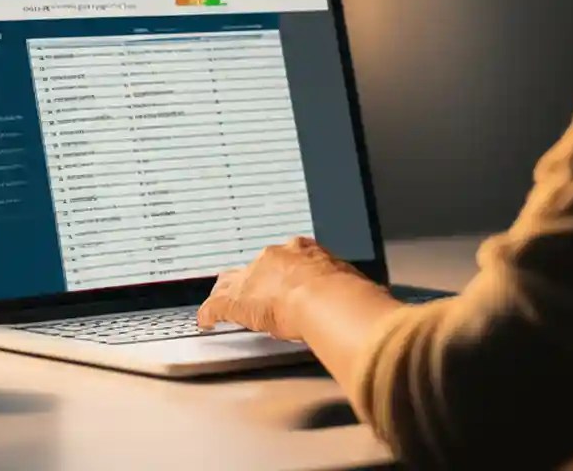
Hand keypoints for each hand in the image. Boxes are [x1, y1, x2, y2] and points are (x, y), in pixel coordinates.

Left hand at [197, 236, 371, 340]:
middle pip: (254, 267)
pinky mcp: (237, 301)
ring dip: (226, 293)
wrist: (324, 298)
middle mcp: (274, 257)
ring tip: (219, 302)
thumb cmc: (344, 291)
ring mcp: (252, 278)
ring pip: (230, 283)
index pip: (285, 257)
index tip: (284, 279)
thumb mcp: (349, 281)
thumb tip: (367, 299)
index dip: (281, 270)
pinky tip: (205, 321)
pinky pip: (215, 307)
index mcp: (302, 250)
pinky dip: (209, 314)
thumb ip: (346, 287)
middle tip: (252, 292)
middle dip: (252, 279)